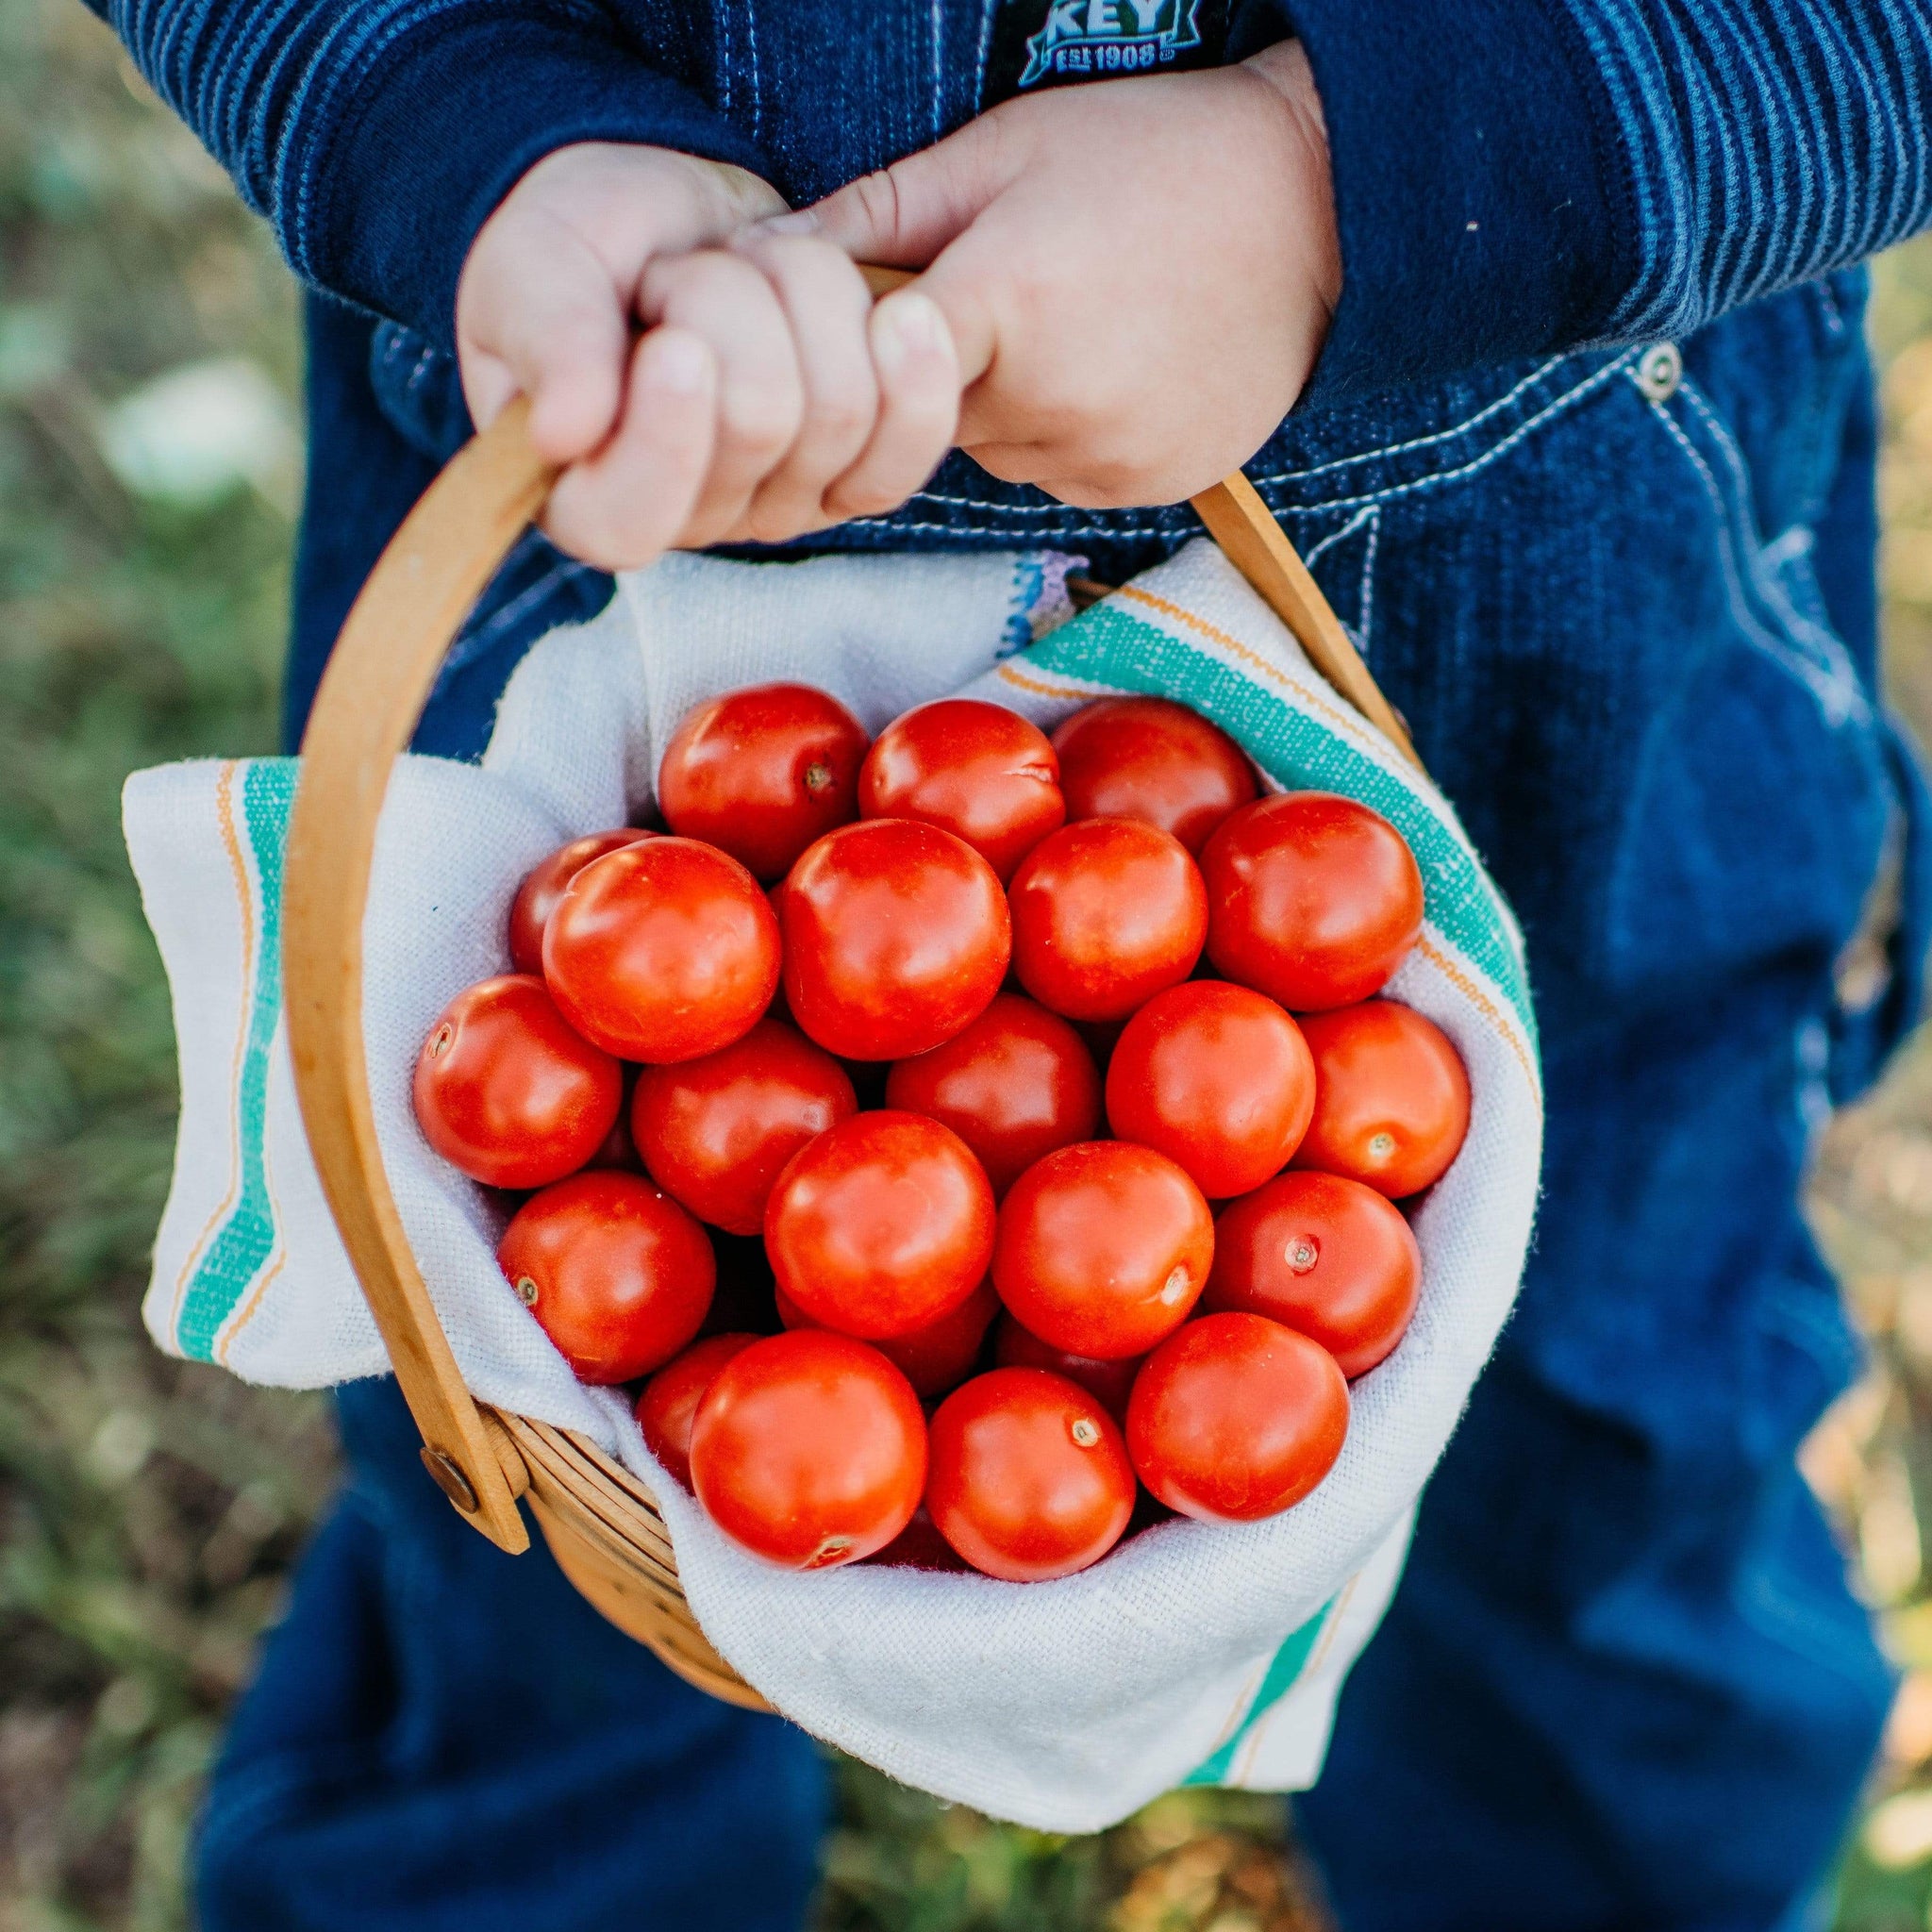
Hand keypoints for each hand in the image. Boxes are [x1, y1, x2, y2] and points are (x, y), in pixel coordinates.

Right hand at [456, 143, 961, 568]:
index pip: (632, 522)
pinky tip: (901, 315)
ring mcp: (780, 504)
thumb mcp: (536, 269)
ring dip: (804, 295)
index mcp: (585, 496)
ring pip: (838, 409)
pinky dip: (913, 365)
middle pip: (758, 425)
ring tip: (751, 268)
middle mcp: (689, 520)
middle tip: (685, 270)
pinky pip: (909, 447)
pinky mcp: (854, 474)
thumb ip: (551, 341)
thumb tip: (567, 432)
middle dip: (729, 301)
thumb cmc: (586, 253)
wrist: (672, 219)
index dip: (667, 441)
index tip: (673, 345)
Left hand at [788, 42, 1338, 507]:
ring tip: (1080, 323)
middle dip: (949, 365)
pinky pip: (1060, 475)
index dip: (875, 336)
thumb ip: (874, 213)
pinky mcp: (1143, 487)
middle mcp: (1048, 400)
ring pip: (994, 452)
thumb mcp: (1002, 150)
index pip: (871, 364)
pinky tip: (1120, 366)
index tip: (902, 300)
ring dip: (1008, 406)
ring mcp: (1101, 455)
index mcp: (1002, 303)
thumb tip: (757, 259)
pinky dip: (1069, 435)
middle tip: (1018, 289)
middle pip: (930, 416)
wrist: (1315, 207)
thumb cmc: (1149, 155)